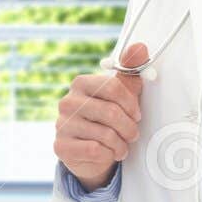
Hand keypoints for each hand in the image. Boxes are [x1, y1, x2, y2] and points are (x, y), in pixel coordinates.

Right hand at [53, 42, 147, 189]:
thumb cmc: (106, 118)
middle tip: (132, 134)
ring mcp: (61, 124)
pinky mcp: (61, 146)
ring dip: (120, 145)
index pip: (113, 87)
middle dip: (129, 128)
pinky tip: (106, 153)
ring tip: (120, 146)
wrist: (87, 151)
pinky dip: (107, 154)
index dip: (131, 104)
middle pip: (111, 113)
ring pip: (105, 135)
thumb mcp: (120, 94)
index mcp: (80, 84)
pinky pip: (95, 150)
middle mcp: (67, 101)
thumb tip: (140, 47)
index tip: (136, 114)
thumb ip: (129, 70)